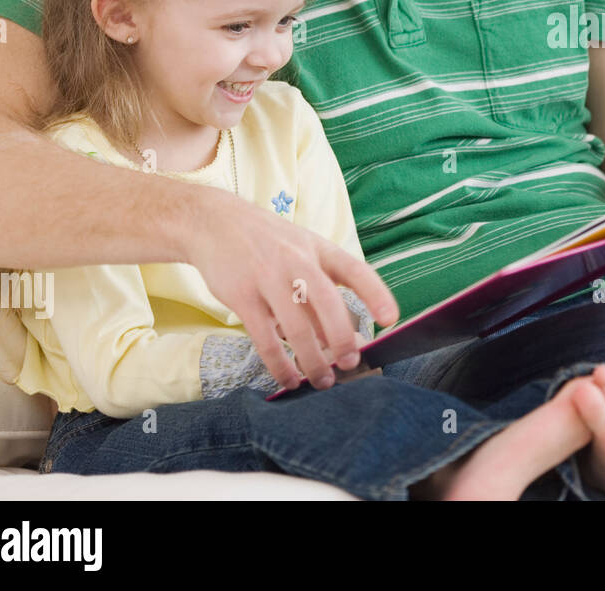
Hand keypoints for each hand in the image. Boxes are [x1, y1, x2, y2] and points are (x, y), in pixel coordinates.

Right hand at [186, 186, 398, 390]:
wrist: (214, 222)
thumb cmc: (269, 244)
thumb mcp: (302, 252)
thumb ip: (322, 290)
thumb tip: (345, 338)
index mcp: (320, 249)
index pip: (355, 270)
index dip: (376, 294)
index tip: (391, 319)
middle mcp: (297, 261)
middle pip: (328, 303)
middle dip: (343, 338)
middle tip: (351, 364)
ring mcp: (268, 278)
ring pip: (297, 328)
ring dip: (313, 360)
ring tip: (323, 381)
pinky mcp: (241, 297)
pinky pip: (265, 339)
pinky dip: (280, 364)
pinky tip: (289, 379)